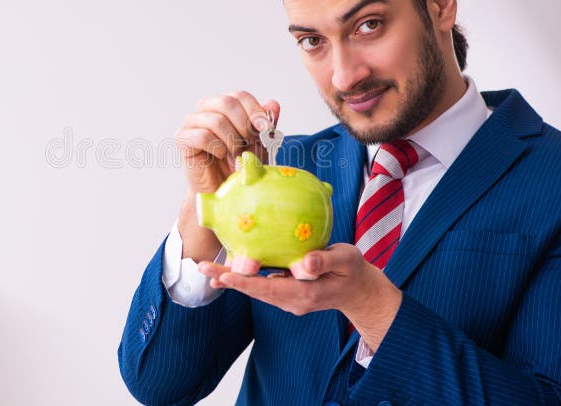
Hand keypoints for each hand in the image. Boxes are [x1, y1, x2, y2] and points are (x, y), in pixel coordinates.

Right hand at [174, 92, 279, 262]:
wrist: (222, 190)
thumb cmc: (239, 166)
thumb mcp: (259, 144)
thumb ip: (265, 124)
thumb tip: (273, 104)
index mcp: (224, 105)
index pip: (239, 96)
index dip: (255, 111)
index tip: (265, 129)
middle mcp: (206, 109)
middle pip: (226, 103)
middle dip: (244, 126)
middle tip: (248, 144)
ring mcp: (192, 123)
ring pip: (216, 120)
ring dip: (231, 141)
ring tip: (235, 155)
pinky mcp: (183, 139)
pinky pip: (202, 136)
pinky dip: (217, 148)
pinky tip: (220, 156)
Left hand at [197, 244, 402, 352]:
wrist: (359, 291)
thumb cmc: (354, 271)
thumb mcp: (347, 260)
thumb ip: (327, 259)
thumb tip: (307, 262)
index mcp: (305, 294)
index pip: (268, 289)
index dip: (244, 283)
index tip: (223, 276)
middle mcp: (292, 301)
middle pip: (254, 291)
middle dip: (228, 279)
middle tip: (202, 267)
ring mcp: (289, 299)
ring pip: (255, 290)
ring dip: (232, 280)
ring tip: (207, 270)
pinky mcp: (288, 293)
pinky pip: (262, 286)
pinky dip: (245, 279)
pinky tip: (228, 272)